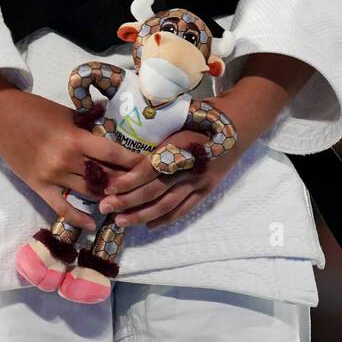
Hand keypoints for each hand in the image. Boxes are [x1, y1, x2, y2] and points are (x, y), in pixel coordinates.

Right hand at [0, 74, 129, 234]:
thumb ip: (89, 126)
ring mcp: (53, 176)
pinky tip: (93, 223)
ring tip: (126, 203)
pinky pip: (62, 208)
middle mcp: (67, 160)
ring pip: (88, 193)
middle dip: (125, 183)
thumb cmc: (36, 110)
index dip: (134, 162)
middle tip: (145, 189)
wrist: (1, 117)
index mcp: (77, 138)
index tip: (153, 166)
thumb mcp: (68, 114)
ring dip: (107, 198)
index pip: (113, 154)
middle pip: (104, 177)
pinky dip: (78, 217)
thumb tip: (113, 129)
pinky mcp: (39, 187)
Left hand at [96, 86, 260, 231]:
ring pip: (167, 204)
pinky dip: (165, 219)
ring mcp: (199, 182)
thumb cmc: (202, 116)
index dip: (128, 180)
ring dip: (141, 214)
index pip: (150, 168)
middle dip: (127, 200)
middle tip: (104, 207)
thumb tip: (127, 134)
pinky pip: (183, 210)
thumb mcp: (178, 116)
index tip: (108, 186)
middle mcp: (189, 167)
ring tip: (120, 221)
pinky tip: (147, 225)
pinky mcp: (206, 191)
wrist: (237, 126)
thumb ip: (156, 128)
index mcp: (180, 146)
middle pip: (154, 189)